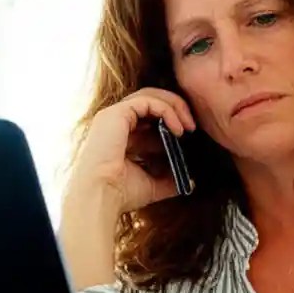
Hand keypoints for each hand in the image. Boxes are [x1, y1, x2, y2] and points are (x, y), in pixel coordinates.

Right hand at [65, 88, 197, 216]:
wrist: (101, 197)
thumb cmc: (120, 194)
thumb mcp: (152, 184)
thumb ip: (169, 180)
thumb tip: (190, 181)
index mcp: (121, 135)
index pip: (149, 115)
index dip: (171, 120)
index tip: (188, 134)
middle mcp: (115, 122)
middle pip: (150, 100)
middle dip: (175, 108)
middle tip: (192, 125)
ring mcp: (113, 115)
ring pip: (149, 95)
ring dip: (174, 105)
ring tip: (188, 125)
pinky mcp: (116, 114)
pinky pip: (147, 101)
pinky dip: (167, 109)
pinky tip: (177, 128)